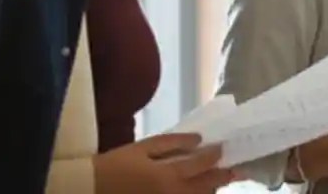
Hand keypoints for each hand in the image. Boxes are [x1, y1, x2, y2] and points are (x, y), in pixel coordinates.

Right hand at [93, 133, 237, 193]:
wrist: (89, 189)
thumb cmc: (115, 165)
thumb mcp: (142, 148)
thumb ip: (172, 143)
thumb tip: (198, 140)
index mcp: (167, 175)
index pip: (201, 164)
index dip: (215, 155)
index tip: (224, 148)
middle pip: (206, 186)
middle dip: (223, 177)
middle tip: (238, 170)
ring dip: (211, 190)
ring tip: (221, 182)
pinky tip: (202, 191)